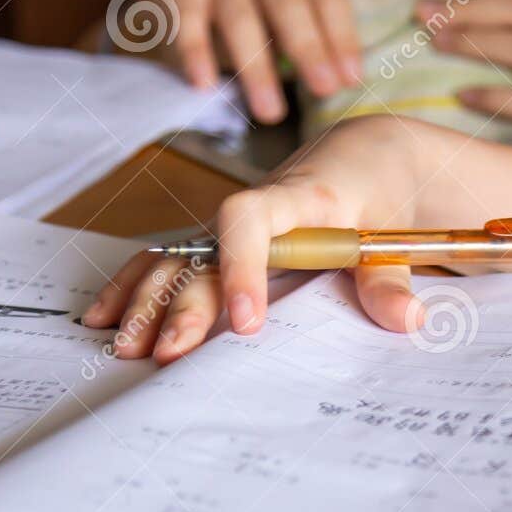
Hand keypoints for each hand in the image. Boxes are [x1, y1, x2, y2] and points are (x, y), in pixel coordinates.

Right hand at [81, 117, 435, 361]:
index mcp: (298, 198)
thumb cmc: (381, 193)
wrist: (367, 156)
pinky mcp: (221, 245)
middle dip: (182, 304)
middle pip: (203, 253)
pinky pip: (171, 261)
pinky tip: (105, 318)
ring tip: (123, 346)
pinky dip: (137, 287)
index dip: (242, 267)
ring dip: (145, 300)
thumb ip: (390, 276)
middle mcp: (254, 211)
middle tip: (168, 355)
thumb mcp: (397, 233)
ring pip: (176, 257)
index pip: (251, 218)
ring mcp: (230, 229)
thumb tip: (406, 319)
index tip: (247, 322)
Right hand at [154, 0, 363, 123]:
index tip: (350, 81)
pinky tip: (204, 84)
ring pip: (239, 13)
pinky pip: (189, 18)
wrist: (173, 15)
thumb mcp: (281, 36)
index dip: (341, 37)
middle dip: (308, 47)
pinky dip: (196, 51)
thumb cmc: (242, 32)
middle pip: (287, 1)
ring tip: (270, 113)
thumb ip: (305, 54)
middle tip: (323, 90)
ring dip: (257, 66)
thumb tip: (337, 86)